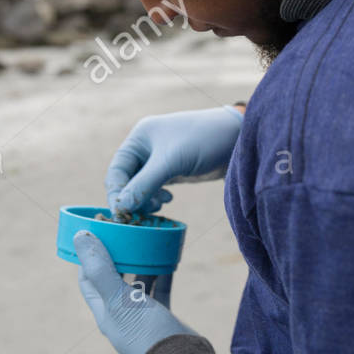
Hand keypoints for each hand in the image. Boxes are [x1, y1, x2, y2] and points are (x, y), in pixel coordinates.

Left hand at [75, 231, 195, 353]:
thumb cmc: (145, 333)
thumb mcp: (119, 298)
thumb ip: (100, 269)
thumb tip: (79, 237)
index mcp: (104, 311)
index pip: (88, 279)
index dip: (89, 255)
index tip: (97, 233)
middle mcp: (120, 313)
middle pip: (113, 278)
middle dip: (117, 254)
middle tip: (125, 231)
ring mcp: (142, 315)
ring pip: (137, 281)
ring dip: (140, 261)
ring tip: (146, 241)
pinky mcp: (163, 316)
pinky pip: (160, 288)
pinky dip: (162, 272)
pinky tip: (168, 258)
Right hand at [104, 106, 243, 216]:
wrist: (237, 139)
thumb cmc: (203, 141)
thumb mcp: (172, 163)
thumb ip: (144, 184)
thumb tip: (120, 208)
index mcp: (140, 137)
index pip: (117, 170)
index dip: (116, 193)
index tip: (122, 214)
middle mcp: (146, 146)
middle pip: (126, 180)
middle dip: (132, 199)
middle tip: (141, 216)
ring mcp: (159, 158)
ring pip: (140, 186)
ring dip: (145, 200)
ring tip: (159, 206)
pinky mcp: (172, 169)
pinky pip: (154, 188)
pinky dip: (156, 197)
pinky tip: (167, 200)